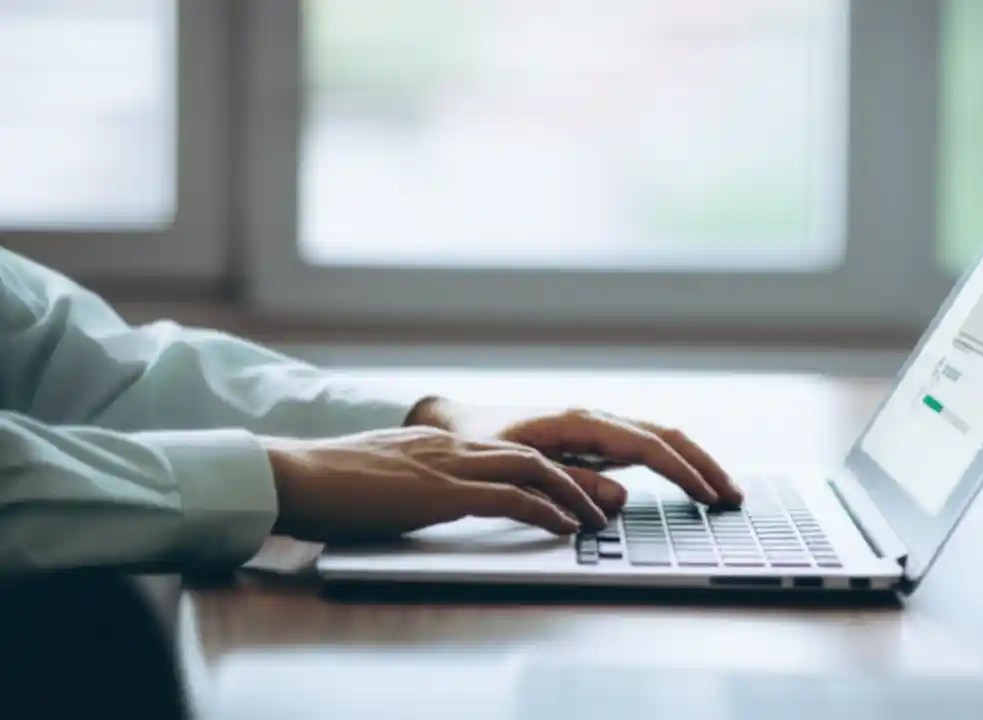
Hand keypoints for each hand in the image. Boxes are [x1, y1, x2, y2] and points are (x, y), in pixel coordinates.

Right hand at [263, 426, 614, 540]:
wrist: (293, 474)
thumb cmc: (326, 483)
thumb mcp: (382, 478)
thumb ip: (412, 481)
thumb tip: (419, 498)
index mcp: (439, 444)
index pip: (509, 449)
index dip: (549, 467)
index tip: (574, 487)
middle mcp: (452, 447)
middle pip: (533, 454)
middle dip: (575, 478)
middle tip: (602, 504)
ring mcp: (449, 466)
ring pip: (532, 469)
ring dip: (572, 494)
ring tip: (594, 520)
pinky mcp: (441, 493)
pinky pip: (509, 498)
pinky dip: (543, 510)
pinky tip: (563, 527)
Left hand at [410, 399, 743, 508]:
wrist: (455, 427)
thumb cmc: (482, 446)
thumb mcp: (520, 469)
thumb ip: (570, 484)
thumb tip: (621, 500)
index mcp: (582, 421)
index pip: (649, 445)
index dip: (683, 472)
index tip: (710, 496)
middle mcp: (596, 419)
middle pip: (667, 436)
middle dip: (704, 465)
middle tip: (735, 497)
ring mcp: (597, 429)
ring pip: (660, 440)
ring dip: (694, 464)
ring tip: (723, 493)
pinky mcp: (594, 441)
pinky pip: (644, 449)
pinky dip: (673, 465)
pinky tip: (689, 483)